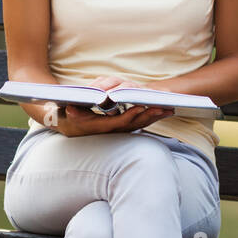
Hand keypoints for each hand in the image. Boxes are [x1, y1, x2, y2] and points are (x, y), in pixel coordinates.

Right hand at [47, 102, 173, 136]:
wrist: (67, 123)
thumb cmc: (68, 114)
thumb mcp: (67, 112)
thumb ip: (72, 111)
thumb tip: (71, 109)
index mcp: (100, 126)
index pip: (119, 122)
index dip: (131, 115)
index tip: (142, 107)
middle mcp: (111, 129)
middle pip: (135, 123)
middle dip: (150, 115)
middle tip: (166, 108)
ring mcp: (118, 129)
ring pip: (140, 123)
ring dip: (155, 117)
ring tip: (170, 109)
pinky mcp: (122, 126)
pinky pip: (139, 122)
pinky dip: (152, 116)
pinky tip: (163, 111)